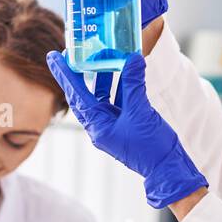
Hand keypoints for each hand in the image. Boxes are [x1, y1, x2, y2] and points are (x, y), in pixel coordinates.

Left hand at [47, 51, 207, 208]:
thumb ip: (134, 84)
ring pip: (102, 97)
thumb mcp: (140, 112)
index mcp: (98, 126)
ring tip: (102, 56)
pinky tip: (126, 71)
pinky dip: (120, 85)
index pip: (77, 96)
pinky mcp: (127, 124)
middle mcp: (102, 126)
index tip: (53, 56)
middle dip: (78, 74)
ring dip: (102, 77)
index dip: (64, 74)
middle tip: (73, 53)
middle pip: (84, 96)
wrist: (168, 168)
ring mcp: (114, 125)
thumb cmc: (151, 147)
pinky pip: (118, 101)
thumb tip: (133, 58)